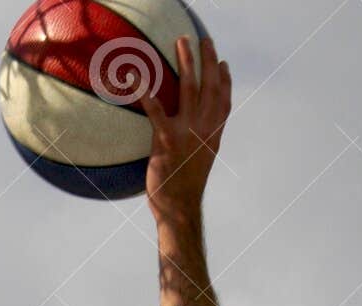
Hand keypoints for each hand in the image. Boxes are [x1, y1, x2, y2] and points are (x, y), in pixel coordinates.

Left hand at [137, 37, 230, 220]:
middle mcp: (204, 130)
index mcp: (213, 136)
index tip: (223, 64)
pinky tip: (136, 77)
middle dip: (209, 59)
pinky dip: (146, 91)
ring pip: (190, 87)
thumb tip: (190, 139)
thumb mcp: (198, 166)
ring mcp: (187, 133)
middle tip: (203, 39)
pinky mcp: (167, 140)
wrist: (179, 210)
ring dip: (187, 60)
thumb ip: (198, 145)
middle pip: (210, 86)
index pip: (224, 103)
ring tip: (181, 42)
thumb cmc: (184, 192)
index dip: (225, 81)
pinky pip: (156, 109)